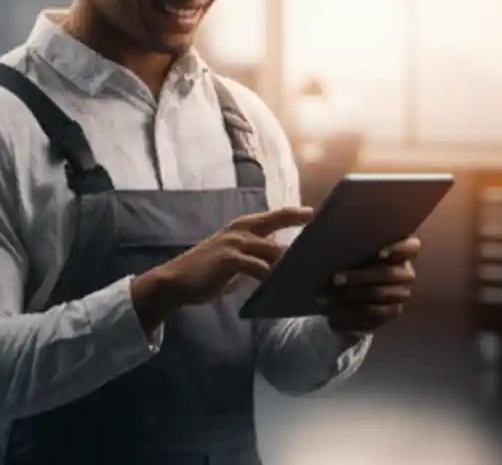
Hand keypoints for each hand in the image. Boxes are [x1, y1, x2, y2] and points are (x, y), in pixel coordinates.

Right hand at [130, 207, 312, 332]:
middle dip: (301, 222)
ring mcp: (235, 243)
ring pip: (274, 250)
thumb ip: (255, 257)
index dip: (296, 214)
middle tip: (325, 230)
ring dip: (292, 262)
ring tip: (310, 271)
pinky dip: (273, 278)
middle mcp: (240, 230)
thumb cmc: (206, 273)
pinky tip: (284, 288)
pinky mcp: (231, 259)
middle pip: (278, 221)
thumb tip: (281, 264)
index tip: (316, 213)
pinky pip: (261, 268)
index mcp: (242, 227)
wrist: (176, 281)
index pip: (275, 216)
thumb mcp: (233, 259)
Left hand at [319, 236, 421, 336]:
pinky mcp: (390, 314)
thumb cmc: (345, 256)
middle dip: (360, 277)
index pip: (412, 247)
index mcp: (400, 250)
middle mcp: (405, 273)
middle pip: (390, 275)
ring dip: (350, 297)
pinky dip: (350, 314)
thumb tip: (320, 218)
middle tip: (335, 279)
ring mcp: (400, 295)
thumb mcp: (344, 244)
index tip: (379, 253)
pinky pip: (374, 316)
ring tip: (324, 297)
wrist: (342, 289)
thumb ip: (344, 233)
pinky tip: (332, 312)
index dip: (399, 249)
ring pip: (379, 296)